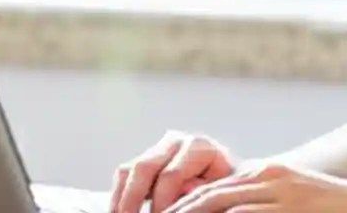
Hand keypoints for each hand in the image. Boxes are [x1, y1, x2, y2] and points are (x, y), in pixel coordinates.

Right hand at [110, 131, 239, 212]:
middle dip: (135, 201)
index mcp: (200, 147)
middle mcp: (177, 142)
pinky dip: (119, 198)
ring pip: (129, 170)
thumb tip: (181, 190)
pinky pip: (124, 176)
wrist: (228, 184)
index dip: (162, 204)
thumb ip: (202, 191)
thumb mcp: (222, 192)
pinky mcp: (145, 161)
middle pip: (144, 168)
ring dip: (122, 200)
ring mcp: (158, 149)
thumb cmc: (227, 192)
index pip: (171, 175)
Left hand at [162, 161, 346, 212]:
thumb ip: (259, 201)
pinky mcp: (291, 209)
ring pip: (222, 207)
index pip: (213, 188)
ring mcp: (280, 194)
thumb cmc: (331, 209)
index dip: (183, 206)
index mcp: (265, 172)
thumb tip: (226, 206)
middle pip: (210, 197)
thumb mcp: (291, 196)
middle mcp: (268, 178)